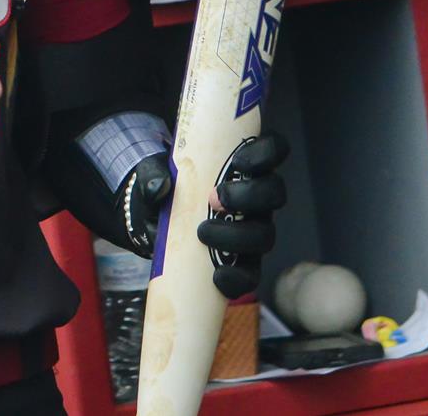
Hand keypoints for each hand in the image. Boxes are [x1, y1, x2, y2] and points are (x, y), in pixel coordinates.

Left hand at [124, 134, 288, 298]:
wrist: (153, 223)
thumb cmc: (166, 190)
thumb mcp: (154, 176)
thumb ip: (152, 174)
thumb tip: (159, 186)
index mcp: (243, 168)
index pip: (271, 150)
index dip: (266, 153)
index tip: (239, 161)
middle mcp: (255, 199)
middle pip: (275, 193)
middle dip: (250, 195)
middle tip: (214, 198)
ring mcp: (252, 230)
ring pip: (265, 234)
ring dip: (238, 235)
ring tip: (203, 233)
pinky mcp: (242, 262)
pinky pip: (251, 273)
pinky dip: (237, 277)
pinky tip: (218, 276)